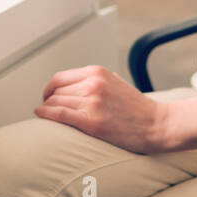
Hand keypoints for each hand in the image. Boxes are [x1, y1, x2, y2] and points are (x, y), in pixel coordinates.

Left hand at [35, 65, 173, 153]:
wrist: (156, 124)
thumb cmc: (137, 108)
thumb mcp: (115, 83)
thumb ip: (94, 81)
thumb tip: (70, 87)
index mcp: (98, 72)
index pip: (60, 78)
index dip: (50, 89)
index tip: (48, 97)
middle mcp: (93, 84)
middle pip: (56, 90)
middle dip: (48, 101)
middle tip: (46, 109)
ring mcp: (92, 102)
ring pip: (54, 102)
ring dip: (46, 110)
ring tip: (45, 116)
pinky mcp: (92, 121)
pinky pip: (59, 114)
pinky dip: (45, 114)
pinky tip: (41, 116)